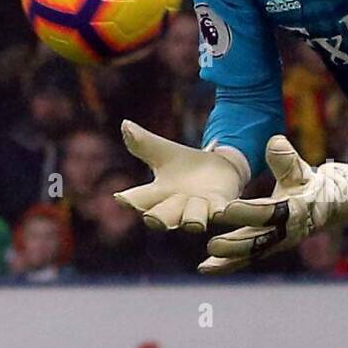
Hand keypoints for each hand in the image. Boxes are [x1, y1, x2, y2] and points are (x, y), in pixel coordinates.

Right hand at [114, 120, 245, 232]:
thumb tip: (125, 124)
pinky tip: (225, 210)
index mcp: (157, 195)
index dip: (130, 201)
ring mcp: (200, 210)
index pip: (139, 200)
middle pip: (163, 217)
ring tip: (193, 223)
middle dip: (158, 218)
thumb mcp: (164, 152)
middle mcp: (176, 209)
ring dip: (192, 219)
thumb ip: (144, 143)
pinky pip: (224, 213)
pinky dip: (224, 213)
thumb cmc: (185, 164)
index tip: (121, 199)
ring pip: (193, 220)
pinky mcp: (222, 207)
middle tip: (151, 219)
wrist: (219, 168)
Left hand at [198, 134, 347, 273]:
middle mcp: (285, 231)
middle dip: (235, 244)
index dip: (248, 212)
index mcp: (293, 210)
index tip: (227, 208)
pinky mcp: (267, 248)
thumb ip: (286, 158)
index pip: (268, 212)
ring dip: (228, 260)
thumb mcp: (300, 169)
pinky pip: (247, 259)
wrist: (325, 207)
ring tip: (206, 263)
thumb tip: (275, 143)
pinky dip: (227, 265)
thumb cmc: (308, 184)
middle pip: (258, 240)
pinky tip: (206, 268)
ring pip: (250, 254)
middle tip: (212, 245)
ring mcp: (276, 243)